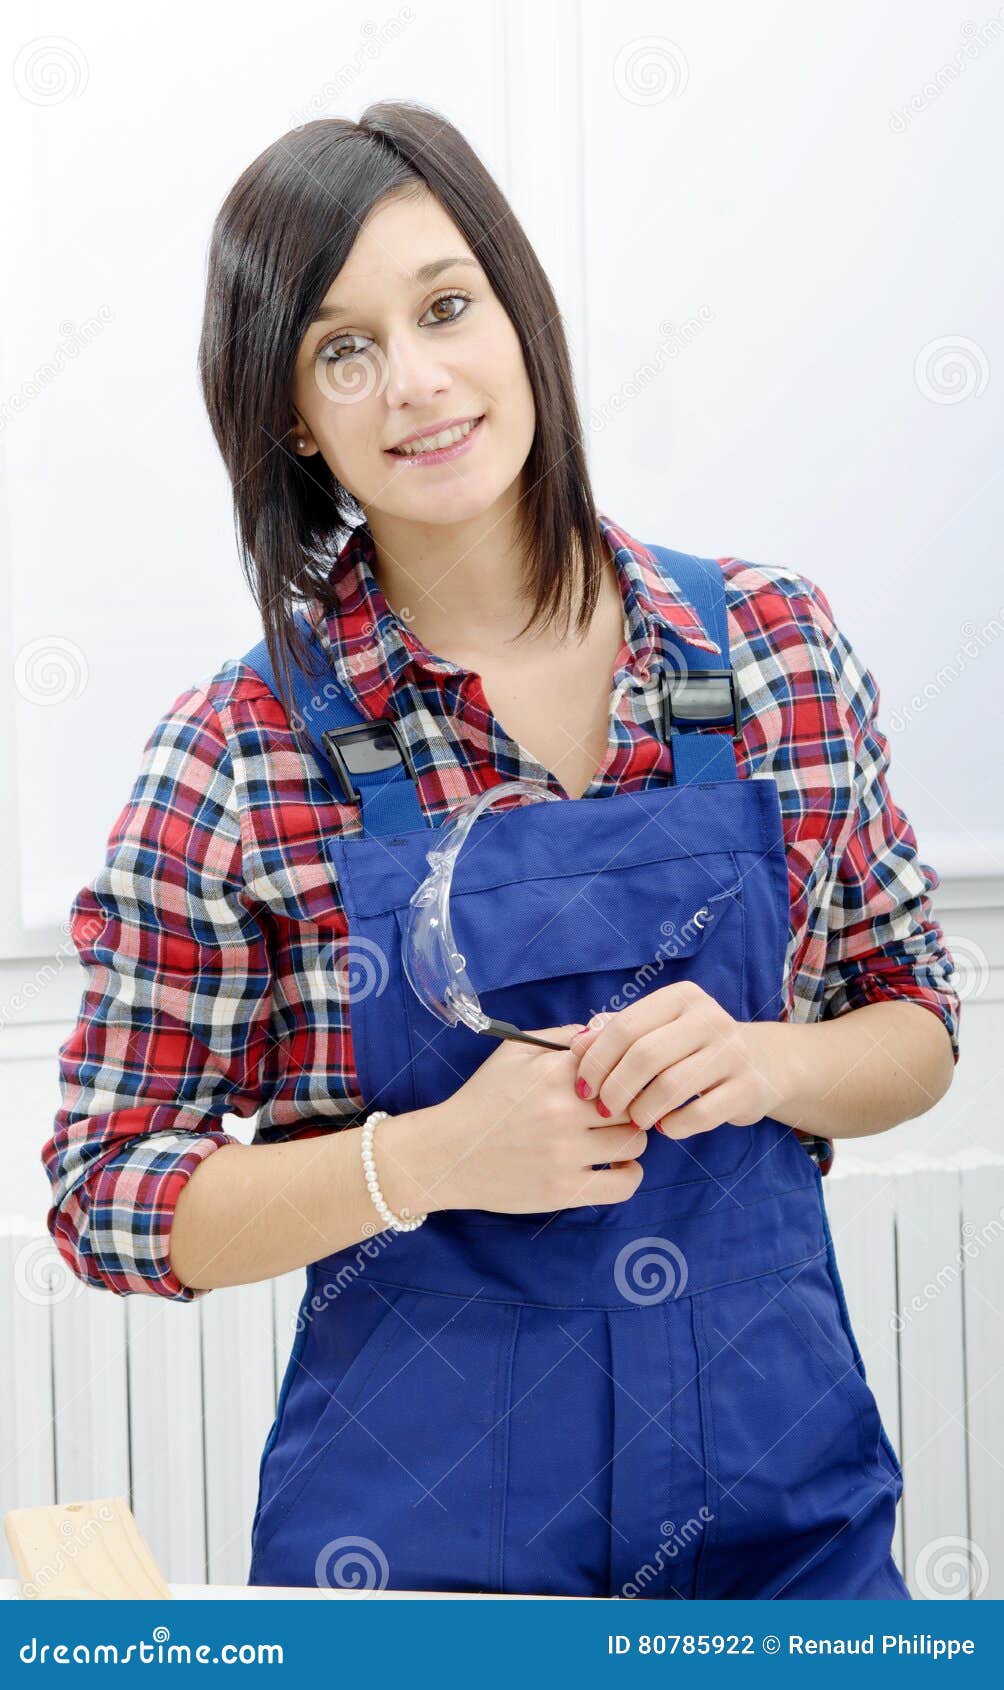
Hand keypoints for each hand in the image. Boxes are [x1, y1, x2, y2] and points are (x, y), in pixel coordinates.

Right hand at [427, 1022, 650, 1213]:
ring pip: (634, 1142)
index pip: (620, 1064)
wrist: (446, 1153)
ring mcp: (564, 1154)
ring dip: (630, 1138)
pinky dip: (629, 1175)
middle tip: (620, 1110)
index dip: (625, 1071)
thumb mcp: (514, 1052)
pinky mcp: (563, 1190)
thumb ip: (562, 1036)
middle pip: (633, 1103)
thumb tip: (606, 1030)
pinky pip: (623, 1185)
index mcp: (554, 1072)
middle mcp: (563, 1111)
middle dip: (632, 1104)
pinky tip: (617, 1166)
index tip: (620, 1079)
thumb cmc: (483, 1098)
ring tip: (614, 1137)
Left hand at [567, 982, 780, 1138]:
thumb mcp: (657, 1030)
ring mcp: (732, 1052)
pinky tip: (664, 1126)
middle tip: (604, 1109)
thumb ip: (615, 1033)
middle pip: (645, 1055)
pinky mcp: (747, 1088)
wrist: (762, 1064)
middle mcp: (709, 1018)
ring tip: (634, 1119)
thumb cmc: (691, 1048)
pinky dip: (673, 1126)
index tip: (581, 1088)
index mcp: (681, 997)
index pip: (624, 1027)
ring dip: (642, 1110)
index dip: (595, 1061)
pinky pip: (699, 1114)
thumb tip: (575, 1046)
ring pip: (671, 1085)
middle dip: (615, 1088)